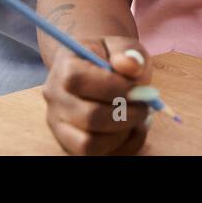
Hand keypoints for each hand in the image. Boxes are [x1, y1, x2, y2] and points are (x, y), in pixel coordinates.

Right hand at [42, 36, 153, 155]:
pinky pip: (97, 157)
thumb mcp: (121, 45)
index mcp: (64, 68)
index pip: (78, 80)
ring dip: (123, 134)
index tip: (141, 89)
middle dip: (126, 114)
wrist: (94, 69)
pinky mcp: (71, 144)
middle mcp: (56, 99)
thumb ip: (127, 51)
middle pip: (88, 117)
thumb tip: (131, 65)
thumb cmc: (110, 58)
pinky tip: (134, 129)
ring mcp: (60, 125)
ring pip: (90, 145)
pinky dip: (123, 146)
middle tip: (146, 106)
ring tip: (139, 117)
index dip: (114, 87)